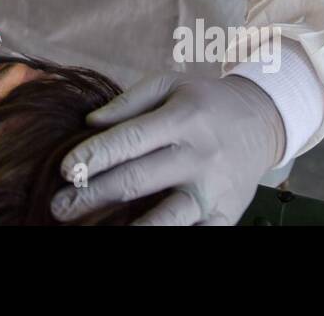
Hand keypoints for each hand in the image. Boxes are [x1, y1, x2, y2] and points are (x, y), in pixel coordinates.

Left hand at [52, 73, 285, 225]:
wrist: (263, 122)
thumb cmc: (204, 102)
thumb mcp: (170, 85)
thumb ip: (128, 102)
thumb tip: (89, 123)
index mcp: (183, 119)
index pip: (129, 141)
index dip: (93, 156)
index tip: (64, 169)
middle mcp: (199, 157)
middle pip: (137, 181)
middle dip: (92, 196)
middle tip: (60, 207)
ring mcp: (213, 191)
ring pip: (165, 220)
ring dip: (125, 230)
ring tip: (91, 231)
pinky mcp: (224, 217)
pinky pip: (191, 235)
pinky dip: (161, 237)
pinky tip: (133, 235)